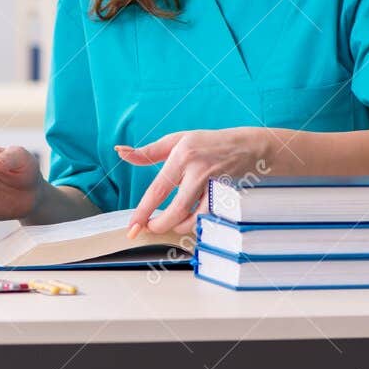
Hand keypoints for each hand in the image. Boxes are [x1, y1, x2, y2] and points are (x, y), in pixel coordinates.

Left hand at [117, 127, 272, 236]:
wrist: (247, 147)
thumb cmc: (207, 143)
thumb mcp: (176, 141)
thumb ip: (148, 152)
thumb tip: (120, 152)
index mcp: (182, 156)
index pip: (157, 190)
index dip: (142, 213)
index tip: (132, 228)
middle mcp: (199, 171)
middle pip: (176, 212)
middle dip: (160, 226)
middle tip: (151, 228)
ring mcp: (215, 186)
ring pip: (193, 220)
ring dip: (178, 227)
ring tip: (171, 222)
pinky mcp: (228, 197)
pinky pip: (208, 220)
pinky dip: (196, 224)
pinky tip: (190, 220)